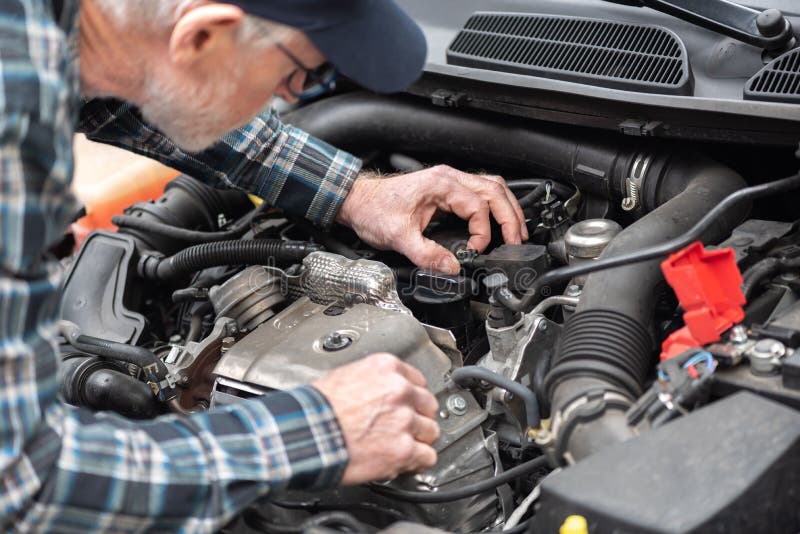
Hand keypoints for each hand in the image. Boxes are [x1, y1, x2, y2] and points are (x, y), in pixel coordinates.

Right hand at [312, 353, 440, 484]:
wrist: (305, 434)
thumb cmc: (315, 409)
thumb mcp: (344, 376)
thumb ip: (372, 382)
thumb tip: (379, 393)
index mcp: (387, 368)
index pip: (417, 380)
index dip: (412, 397)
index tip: (409, 405)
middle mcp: (400, 391)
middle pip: (427, 405)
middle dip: (418, 417)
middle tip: (405, 427)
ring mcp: (404, 420)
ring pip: (431, 431)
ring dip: (418, 440)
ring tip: (403, 446)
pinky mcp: (403, 449)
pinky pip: (427, 457)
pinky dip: (418, 462)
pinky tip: (408, 462)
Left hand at [336, 165, 527, 273]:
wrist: (357, 200)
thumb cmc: (373, 210)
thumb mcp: (399, 237)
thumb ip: (427, 255)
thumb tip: (451, 268)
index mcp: (441, 185)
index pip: (478, 207)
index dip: (482, 233)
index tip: (475, 251)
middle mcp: (449, 178)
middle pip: (495, 191)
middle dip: (511, 217)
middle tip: (518, 241)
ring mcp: (449, 181)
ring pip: (492, 187)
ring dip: (507, 209)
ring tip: (516, 232)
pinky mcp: (446, 190)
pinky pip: (480, 192)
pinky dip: (494, 206)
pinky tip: (497, 221)